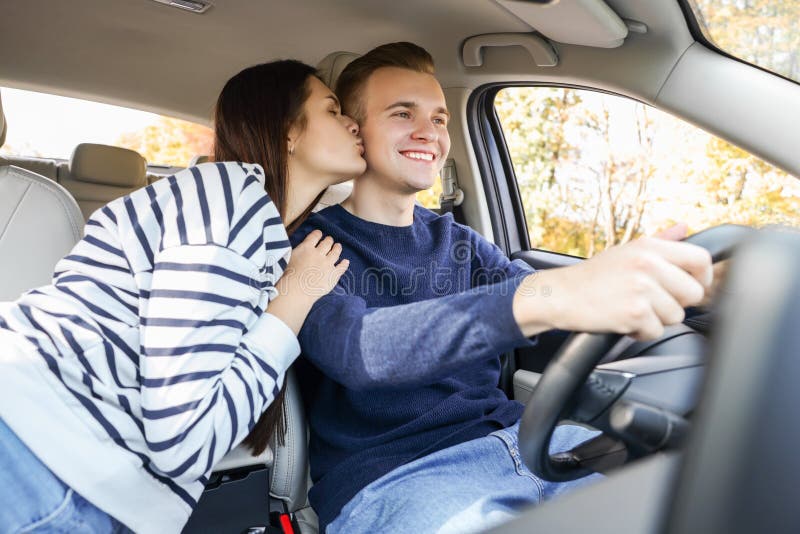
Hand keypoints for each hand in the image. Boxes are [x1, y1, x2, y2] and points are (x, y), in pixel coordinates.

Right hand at [277, 230, 348, 303]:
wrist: (296, 291)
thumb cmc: (288, 276)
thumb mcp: (288, 258)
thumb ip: (297, 251)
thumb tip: (301, 248)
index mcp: (306, 248)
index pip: (314, 236)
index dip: (317, 234)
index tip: (319, 233)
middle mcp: (319, 254)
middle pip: (327, 243)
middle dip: (328, 240)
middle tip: (329, 240)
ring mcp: (328, 264)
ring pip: (336, 252)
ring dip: (337, 248)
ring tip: (338, 246)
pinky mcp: (333, 275)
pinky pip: (342, 267)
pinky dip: (344, 263)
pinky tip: (346, 261)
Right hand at [514, 226, 712, 340]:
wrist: (560, 294)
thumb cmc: (593, 275)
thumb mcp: (626, 251)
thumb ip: (660, 241)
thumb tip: (683, 228)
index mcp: (650, 247)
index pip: (700, 259)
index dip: (702, 278)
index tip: (691, 286)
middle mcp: (648, 264)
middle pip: (693, 293)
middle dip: (676, 303)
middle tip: (653, 302)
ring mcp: (642, 288)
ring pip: (676, 316)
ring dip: (656, 319)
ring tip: (633, 309)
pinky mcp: (634, 312)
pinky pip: (656, 331)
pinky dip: (641, 332)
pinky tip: (624, 320)